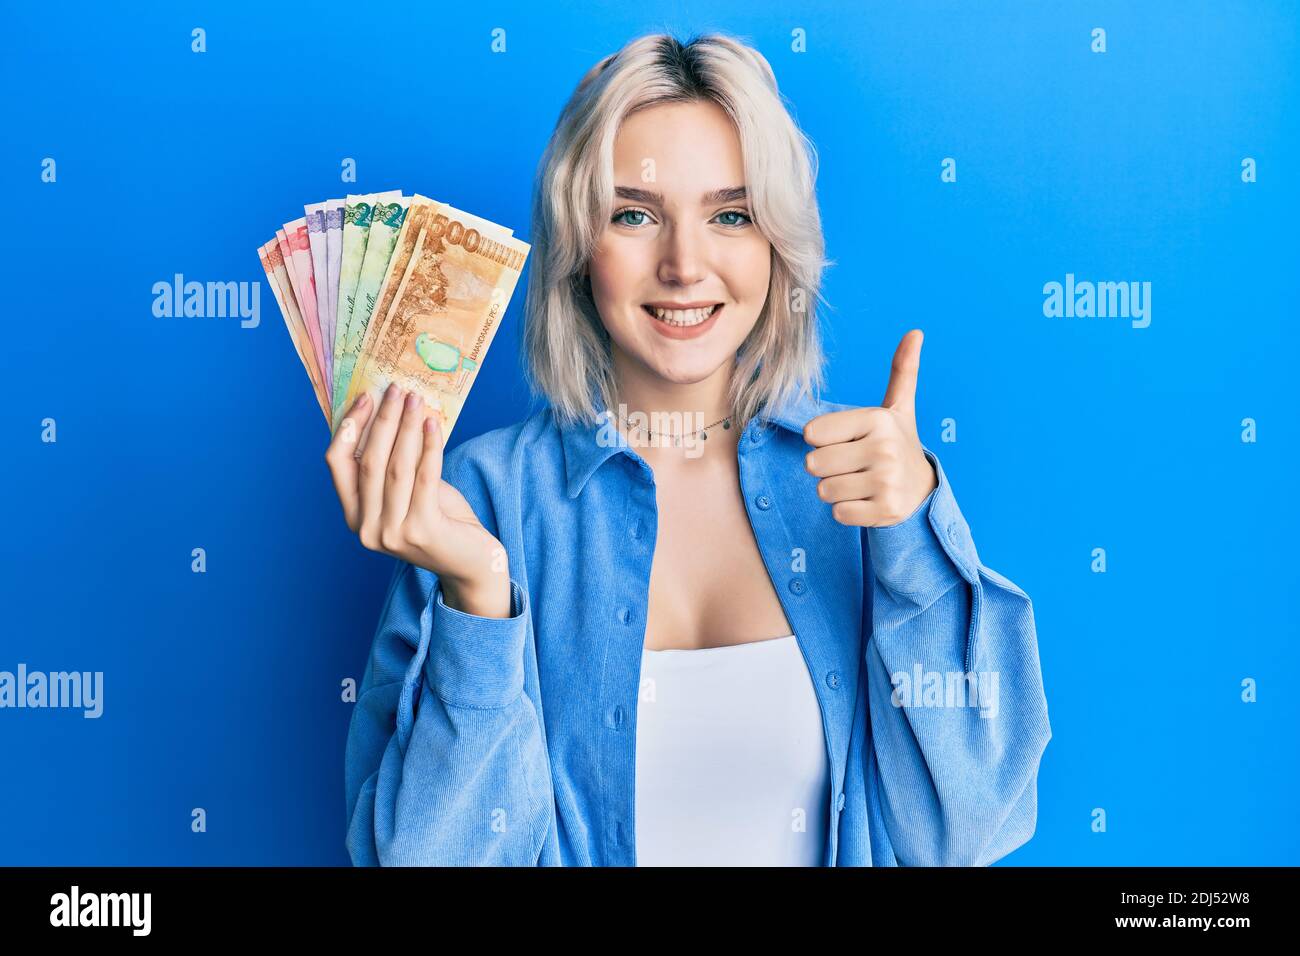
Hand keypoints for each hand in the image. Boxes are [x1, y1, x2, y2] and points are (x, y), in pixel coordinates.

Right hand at [325, 382, 510, 616]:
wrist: (472, 564)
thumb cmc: (440, 521)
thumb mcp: (408, 493)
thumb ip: (392, 464)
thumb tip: (391, 411)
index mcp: (355, 517)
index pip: (337, 464)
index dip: (348, 427)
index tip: (365, 397)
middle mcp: (367, 529)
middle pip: (367, 460)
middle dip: (382, 420)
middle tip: (396, 389)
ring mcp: (393, 533)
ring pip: (395, 467)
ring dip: (406, 427)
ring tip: (416, 400)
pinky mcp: (423, 531)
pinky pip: (425, 477)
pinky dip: (429, 447)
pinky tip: (434, 425)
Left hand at [802, 329, 937, 526]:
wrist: (923, 489)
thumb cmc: (897, 443)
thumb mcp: (898, 408)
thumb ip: (902, 371)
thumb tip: (915, 332)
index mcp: (877, 419)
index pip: (812, 433)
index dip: (821, 441)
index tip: (845, 441)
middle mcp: (883, 449)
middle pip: (813, 464)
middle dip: (825, 468)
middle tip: (851, 465)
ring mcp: (886, 482)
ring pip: (824, 491)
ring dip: (835, 490)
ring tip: (859, 482)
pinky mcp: (885, 511)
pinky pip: (838, 514)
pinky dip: (846, 511)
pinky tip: (866, 501)